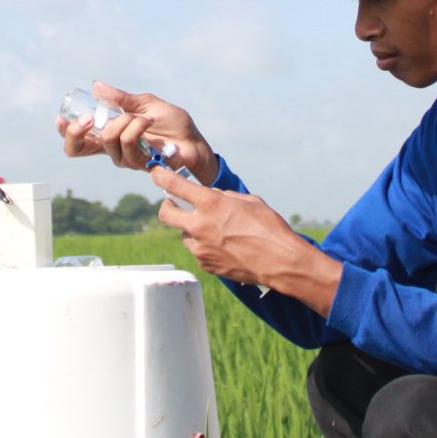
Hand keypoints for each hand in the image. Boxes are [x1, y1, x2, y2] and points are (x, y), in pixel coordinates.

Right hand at [55, 81, 218, 185]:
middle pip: (76, 149)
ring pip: (109, 140)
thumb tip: (96, 86)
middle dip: (77, 131)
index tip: (62, 118)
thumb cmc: (171, 123)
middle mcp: (112, 150)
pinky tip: (149, 121)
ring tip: (142, 116)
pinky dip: (138, 126)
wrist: (194, 140)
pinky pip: (129, 143)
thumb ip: (121, 98)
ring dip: (125, 121)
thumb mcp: (145, 103)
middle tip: (90, 118)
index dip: (64, 132)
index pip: (78, 141)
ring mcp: (125, 159)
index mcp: (110, 135)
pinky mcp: (139, 164)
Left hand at [150, 165, 340, 314]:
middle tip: (177, 205)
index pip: (174, 185)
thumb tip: (210, 195)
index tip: (156, 173)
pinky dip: (205, 246)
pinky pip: (197, 251)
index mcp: (210, 204)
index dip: (161, 176)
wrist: (280, 262)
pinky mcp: (205, 264)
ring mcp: (200, 248)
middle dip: (168, 206)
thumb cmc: (269, 228)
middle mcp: (199, 226)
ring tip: (216, 232)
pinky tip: (224, 246)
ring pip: (183, 234)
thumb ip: (224, 196)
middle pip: (166, 213)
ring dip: (192, 230)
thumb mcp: (249, 201)